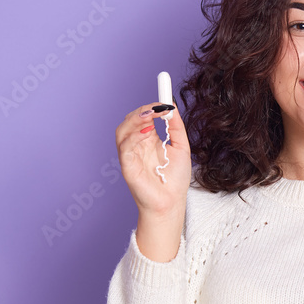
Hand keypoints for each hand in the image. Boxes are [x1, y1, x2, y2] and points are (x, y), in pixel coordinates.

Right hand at [115, 101, 191, 219]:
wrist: (172, 202)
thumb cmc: (174, 179)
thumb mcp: (181, 147)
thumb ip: (176, 127)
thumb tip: (172, 107)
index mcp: (148, 140)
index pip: (143, 117)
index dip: (151, 106)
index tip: (164, 100)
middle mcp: (136, 145)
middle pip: (130, 120)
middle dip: (142, 111)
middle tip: (157, 108)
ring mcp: (130, 155)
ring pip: (122, 131)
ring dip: (135, 120)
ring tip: (150, 117)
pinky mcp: (127, 167)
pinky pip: (124, 147)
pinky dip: (134, 137)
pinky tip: (147, 133)